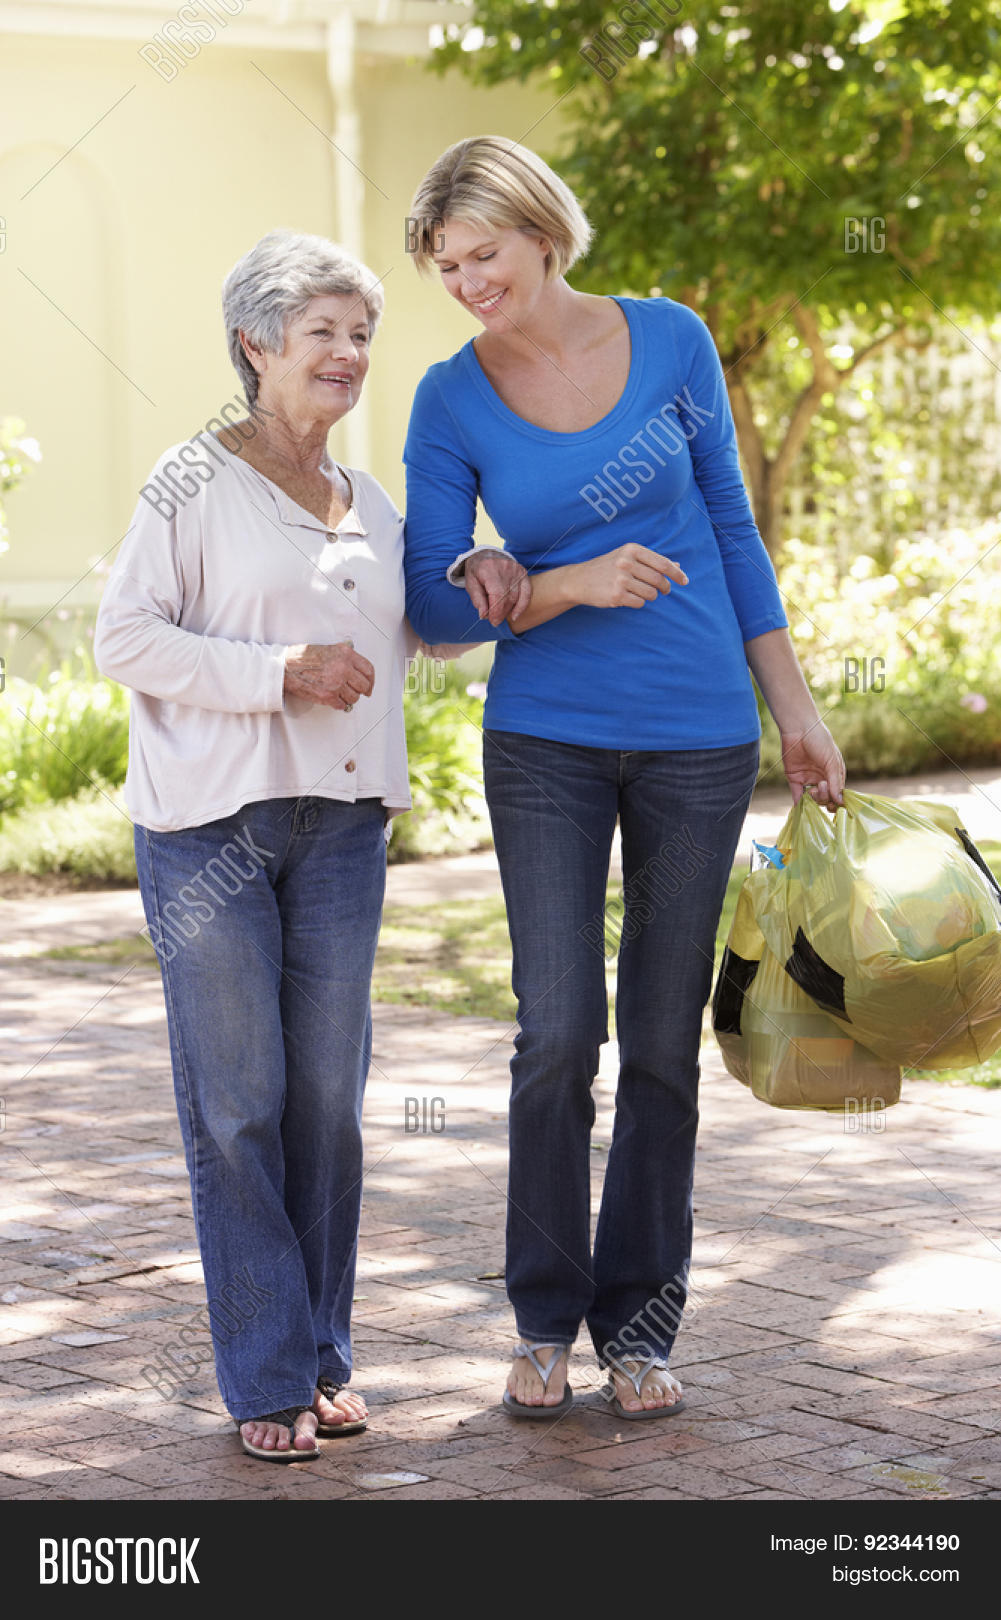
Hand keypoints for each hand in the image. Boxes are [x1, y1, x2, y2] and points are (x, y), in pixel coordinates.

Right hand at [283, 641, 374, 709]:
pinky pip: (342, 705)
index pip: (368, 670)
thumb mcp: (329, 649)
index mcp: (346, 654)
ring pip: (354, 698)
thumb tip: (358, 669)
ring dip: (349, 698)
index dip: (371, 681)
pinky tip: (334, 700)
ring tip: (341, 694)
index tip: (369, 686)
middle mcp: (343, 668)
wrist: (286, 667)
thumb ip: (345, 658)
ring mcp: (336, 682)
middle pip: (364, 685)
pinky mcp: (328, 695)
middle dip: (361, 691)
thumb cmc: (304, 658)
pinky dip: (339, 704)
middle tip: (356, 692)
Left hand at [463, 551, 531, 626]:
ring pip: (516, 597)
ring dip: (508, 610)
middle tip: (494, 621)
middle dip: (501, 613)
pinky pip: (527, 592)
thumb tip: (484, 615)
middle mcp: (505, 568)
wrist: (485, 554)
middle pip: (507, 598)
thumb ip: (477, 599)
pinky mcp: (522, 572)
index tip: (492, 621)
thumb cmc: (477, 571)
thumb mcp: (470, 583)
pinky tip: (515, 615)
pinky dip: (522, 605)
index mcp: (489, 569)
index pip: (497, 595)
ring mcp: (516, 569)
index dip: (496, 611)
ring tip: (500, 616)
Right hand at [572, 543, 687, 608]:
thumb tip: (677, 566)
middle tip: (664, 591)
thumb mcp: (628, 557)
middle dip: (665, 588)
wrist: (579, 580)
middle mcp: (626, 562)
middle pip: (659, 580)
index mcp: (632, 550)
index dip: (676, 574)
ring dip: (650, 596)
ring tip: (640, 593)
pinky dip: (638, 602)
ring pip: (651, 594)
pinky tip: (628, 598)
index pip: (662, 563)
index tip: (684, 581)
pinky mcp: (616, 595)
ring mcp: (621, 579)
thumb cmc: (607, 567)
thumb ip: (652, 561)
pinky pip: (640, 603)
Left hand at [780, 722, 845, 810]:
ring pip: (813, 798)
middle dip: (825, 797)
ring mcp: (808, 778)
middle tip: (822, 785)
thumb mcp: (832, 761)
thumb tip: (840, 801)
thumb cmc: (820, 740)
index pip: (838, 793)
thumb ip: (835, 782)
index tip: (836, 804)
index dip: (837, 800)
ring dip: (815, 799)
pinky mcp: (794, 777)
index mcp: (834, 773)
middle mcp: (822, 777)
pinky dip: (799, 803)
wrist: (799, 728)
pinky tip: (801, 808)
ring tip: (814, 789)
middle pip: (825, 798)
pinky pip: (797, 794)